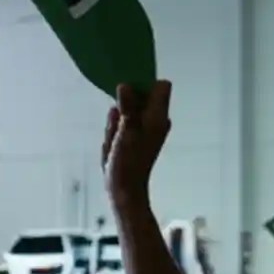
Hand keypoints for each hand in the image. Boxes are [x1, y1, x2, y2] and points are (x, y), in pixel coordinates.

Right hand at [102, 81, 171, 211]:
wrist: (124, 191)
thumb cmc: (127, 162)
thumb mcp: (126, 131)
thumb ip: (127, 107)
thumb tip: (125, 85)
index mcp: (158, 116)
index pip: (161, 86)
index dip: (145, 83)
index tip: (128, 92)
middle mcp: (155, 120)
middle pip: (141, 96)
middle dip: (124, 104)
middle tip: (118, 123)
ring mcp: (145, 130)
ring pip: (127, 111)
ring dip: (117, 120)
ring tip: (115, 139)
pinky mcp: (134, 139)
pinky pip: (121, 125)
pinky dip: (115, 131)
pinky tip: (112, 145)